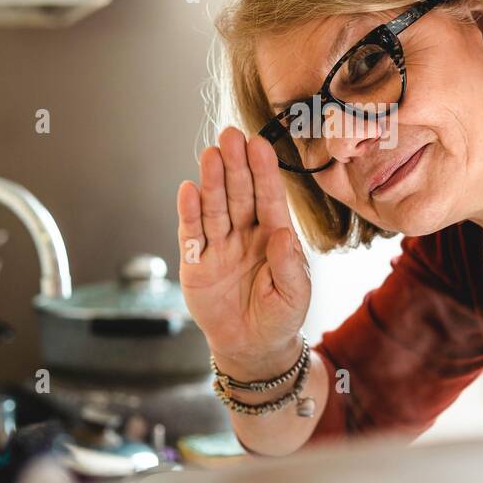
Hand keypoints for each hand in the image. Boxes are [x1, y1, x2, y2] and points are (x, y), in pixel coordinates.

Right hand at [176, 126, 310, 376]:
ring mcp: (220, 245)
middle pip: (239, 193)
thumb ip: (289, 264)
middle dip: (236, 165)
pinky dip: (189, 212)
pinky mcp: (196, 262)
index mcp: (274, 234)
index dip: (264, 171)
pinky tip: (189, 190)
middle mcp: (246, 233)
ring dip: (212, 181)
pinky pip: (192, 234)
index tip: (260, 144)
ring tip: (210, 154)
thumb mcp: (294, 293)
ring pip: (215, 207)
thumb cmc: (280, 315)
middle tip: (230, 135)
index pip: (269, 198)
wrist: (253, 347)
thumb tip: (282, 235)